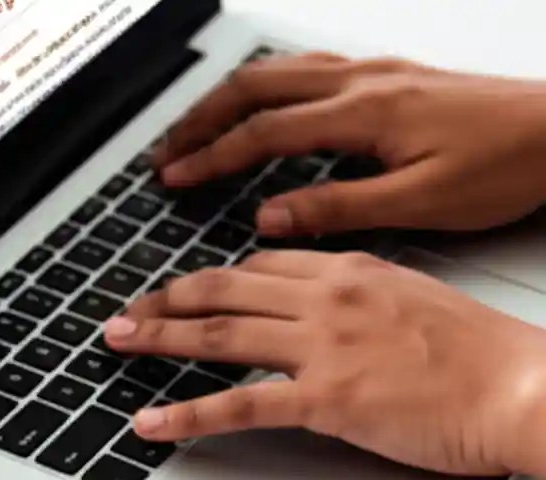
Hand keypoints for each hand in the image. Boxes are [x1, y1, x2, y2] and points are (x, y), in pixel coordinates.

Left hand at [103, 251, 545, 476]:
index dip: (211, 278)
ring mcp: (322, 347)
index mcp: (350, 271)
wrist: (524, 387)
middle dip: (165, 299)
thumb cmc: (483, 355)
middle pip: (223, 290)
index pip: (260, 264)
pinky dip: (186, 413)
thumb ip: (362, 301)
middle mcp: (327, 299)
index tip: (182, 289)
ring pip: (218, 334)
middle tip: (125, 310)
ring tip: (116, 344)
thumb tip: (330, 316)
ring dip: (158, 338)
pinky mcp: (325, 399)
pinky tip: (153, 422)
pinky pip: (237, 404)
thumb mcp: (414, 302)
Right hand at [154, 53, 545, 236]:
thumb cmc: (508, 165)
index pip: (263, 132)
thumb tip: (269, 215)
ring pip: (278, 70)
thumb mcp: (422, 202)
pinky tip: (263, 102)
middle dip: (201, 119)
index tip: (174, 177)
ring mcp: (375, 71)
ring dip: (229, 98)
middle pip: (255, 86)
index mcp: (364, 113)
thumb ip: (337, 207)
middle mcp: (362, 81)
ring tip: (196, 126)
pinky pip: (307, 68)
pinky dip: (267, 85)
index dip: (211, 156)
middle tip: (166, 150)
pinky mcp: (390, 74)